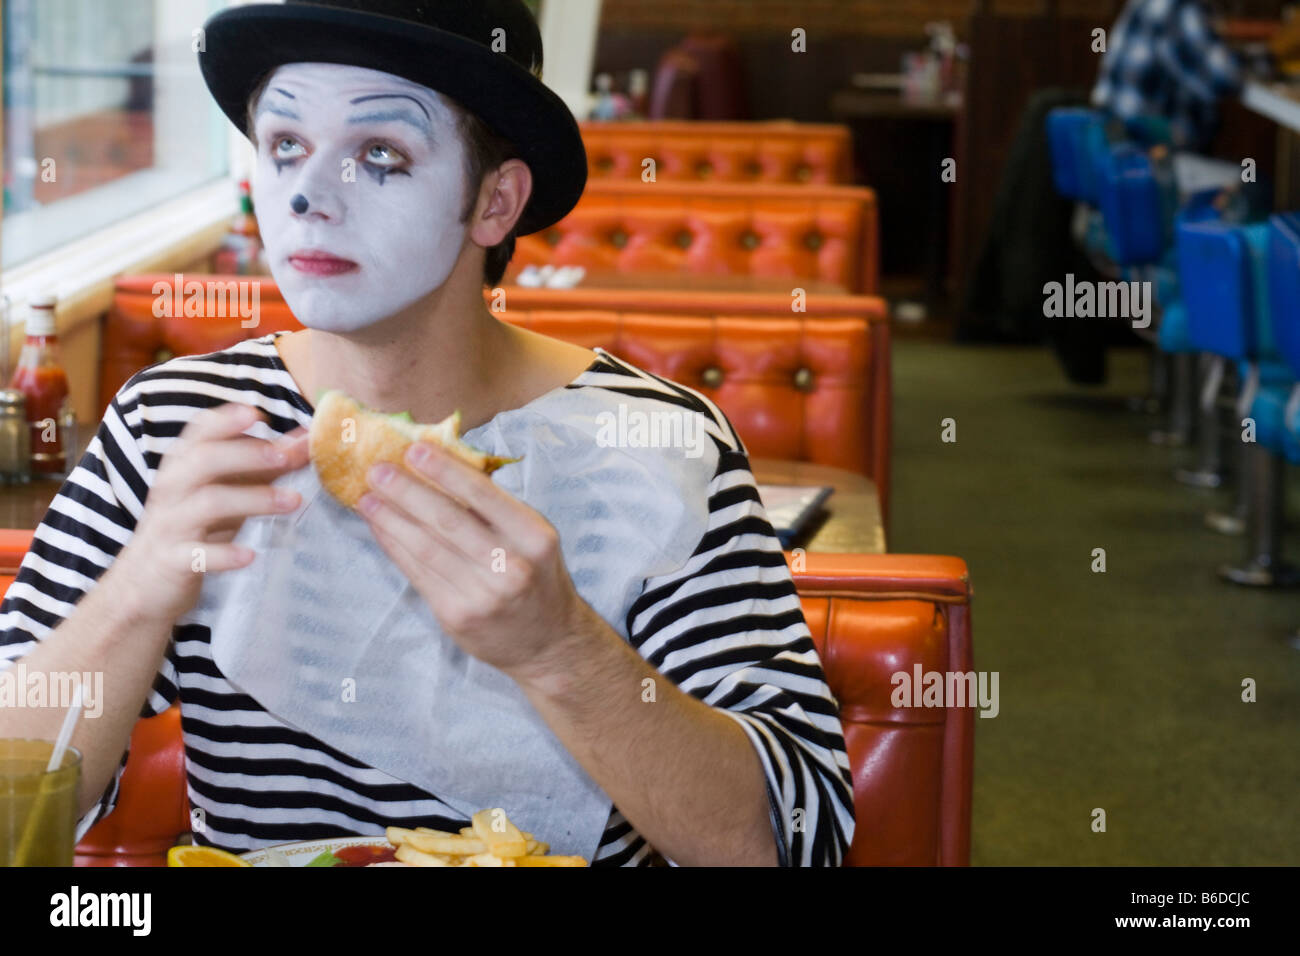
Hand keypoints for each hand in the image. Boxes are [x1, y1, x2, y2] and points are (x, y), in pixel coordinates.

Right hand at [112, 404, 308, 624]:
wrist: (144, 582)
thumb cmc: (194, 525)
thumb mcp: (227, 490)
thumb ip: (265, 465)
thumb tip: (308, 438)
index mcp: (184, 464)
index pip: (199, 432)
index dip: (226, 420)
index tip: (258, 414)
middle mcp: (173, 488)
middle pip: (204, 460)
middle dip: (247, 454)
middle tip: (287, 456)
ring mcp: (171, 524)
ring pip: (207, 503)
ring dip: (253, 499)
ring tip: (293, 501)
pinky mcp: (174, 561)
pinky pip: (197, 555)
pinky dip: (224, 554)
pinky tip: (250, 555)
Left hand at [356, 440, 604, 683]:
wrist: (548, 642)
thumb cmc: (537, 578)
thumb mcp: (533, 538)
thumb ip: (496, 510)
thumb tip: (441, 467)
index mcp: (534, 537)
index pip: (484, 495)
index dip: (445, 471)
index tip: (414, 450)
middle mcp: (511, 566)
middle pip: (448, 521)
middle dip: (407, 492)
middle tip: (377, 470)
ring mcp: (482, 595)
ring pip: (426, 548)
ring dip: (391, 519)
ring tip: (367, 498)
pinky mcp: (456, 616)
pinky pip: (417, 574)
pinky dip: (395, 547)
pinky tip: (381, 528)